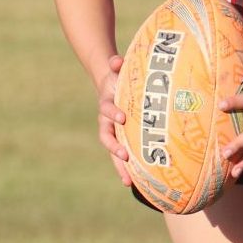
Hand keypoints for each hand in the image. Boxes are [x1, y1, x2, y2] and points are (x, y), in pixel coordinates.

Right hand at [95, 55, 132, 186]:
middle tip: (124, 157)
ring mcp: (114, 133)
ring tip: (128, 181)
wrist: (112, 87)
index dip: (112, 114)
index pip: (107, 110)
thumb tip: (116, 60)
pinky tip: (136, 182)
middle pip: (108, 138)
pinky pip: (123, 156)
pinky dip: (128, 169)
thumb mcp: (117, 70)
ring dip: (120, 166)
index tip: (122, 118)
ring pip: (114, 152)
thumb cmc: (118, 78)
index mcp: (107, 105)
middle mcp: (107, 122)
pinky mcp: (122, 140)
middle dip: (115, 149)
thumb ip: (116, 65)